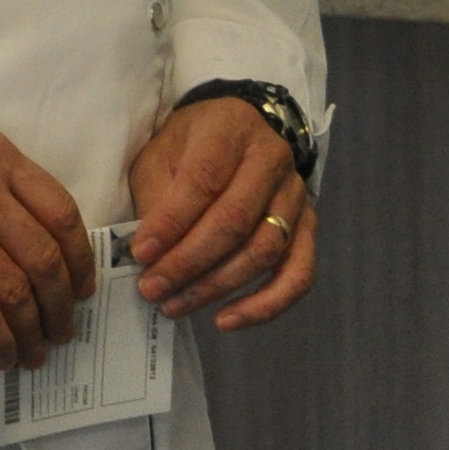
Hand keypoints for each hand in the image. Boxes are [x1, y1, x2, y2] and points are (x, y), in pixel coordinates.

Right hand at [0, 125, 93, 369]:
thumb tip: (38, 243)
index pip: (62, 213)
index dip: (80, 259)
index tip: (82, 285)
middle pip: (45, 259)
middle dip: (63, 304)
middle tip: (63, 328)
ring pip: (18, 293)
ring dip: (34, 332)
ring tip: (35, 351)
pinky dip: (1, 344)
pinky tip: (2, 356)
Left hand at [125, 95, 315, 330]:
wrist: (239, 132)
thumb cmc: (190, 148)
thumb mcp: (160, 155)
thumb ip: (157, 199)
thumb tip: (149, 255)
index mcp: (229, 130)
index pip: (204, 180)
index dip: (171, 222)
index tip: (140, 254)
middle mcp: (271, 158)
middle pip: (235, 221)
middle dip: (188, 263)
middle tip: (152, 289)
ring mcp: (295, 195)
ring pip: (264, 251)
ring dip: (216, 286)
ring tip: (175, 305)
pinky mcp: (308, 227)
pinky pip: (298, 274)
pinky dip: (265, 305)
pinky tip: (227, 320)